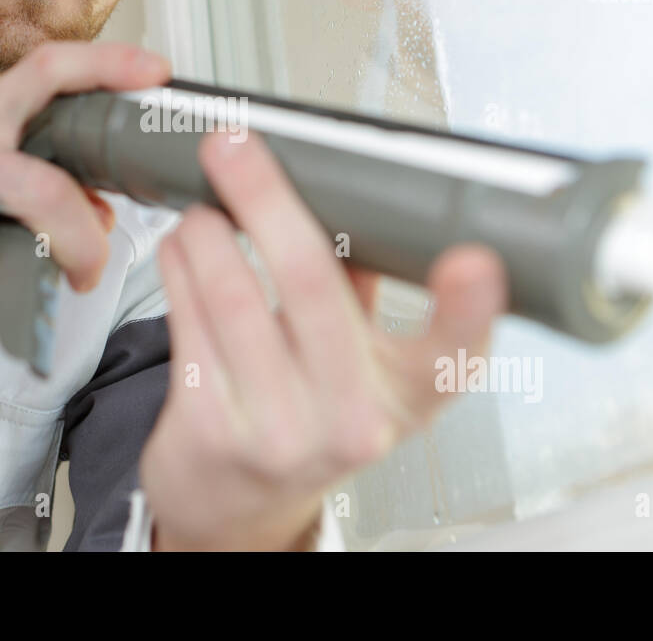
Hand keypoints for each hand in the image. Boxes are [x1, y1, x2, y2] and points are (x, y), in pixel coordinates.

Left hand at [141, 129, 507, 550]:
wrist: (240, 504)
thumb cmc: (310, 416)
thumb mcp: (362, 363)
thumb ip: (362, 285)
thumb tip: (346, 191)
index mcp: (405, 394)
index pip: (454, 352)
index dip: (472, 307)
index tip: (474, 262)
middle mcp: (349, 418)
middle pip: (313, 285)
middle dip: (265, 197)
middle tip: (237, 147)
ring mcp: (279, 429)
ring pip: (232, 295)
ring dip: (206, 231)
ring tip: (203, 205)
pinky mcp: (210, 430)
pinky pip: (187, 322)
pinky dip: (178, 267)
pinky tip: (182, 247)